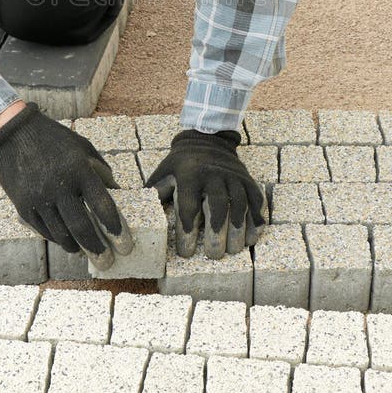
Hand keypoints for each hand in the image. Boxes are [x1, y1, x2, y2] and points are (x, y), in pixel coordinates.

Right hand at [0, 103, 132, 269]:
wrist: (12, 134)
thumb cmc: (54, 139)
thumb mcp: (82, 147)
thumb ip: (101, 170)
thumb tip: (117, 194)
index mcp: (79, 169)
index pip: (102, 205)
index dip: (116, 228)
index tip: (125, 243)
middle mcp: (59, 186)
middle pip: (81, 227)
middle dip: (98, 249)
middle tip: (107, 261)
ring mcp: (39, 198)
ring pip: (61, 235)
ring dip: (77, 248)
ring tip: (87, 252)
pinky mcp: (23, 207)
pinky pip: (44, 232)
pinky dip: (58, 239)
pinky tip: (67, 242)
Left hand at [145, 128, 265, 258]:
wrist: (206, 137)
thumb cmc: (180, 164)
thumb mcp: (163, 173)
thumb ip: (154, 195)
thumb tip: (135, 220)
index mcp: (188, 175)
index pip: (188, 206)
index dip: (187, 230)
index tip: (186, 252)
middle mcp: (212, 173)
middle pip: (217, 205)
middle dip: (217, 232)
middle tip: (214, 255)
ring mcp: (232, 175)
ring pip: (239, 203)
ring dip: (238, 228)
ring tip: (234, 250)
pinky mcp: (247, 178)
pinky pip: (255, 198)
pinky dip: (256, 218)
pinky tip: (252, 237)